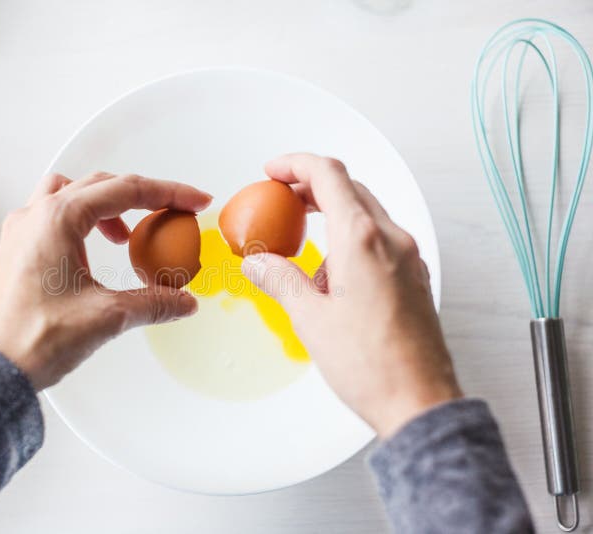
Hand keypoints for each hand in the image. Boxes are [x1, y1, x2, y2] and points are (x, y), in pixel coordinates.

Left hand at [0, 172, 211, 390]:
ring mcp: (21, 230)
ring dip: (105, 206)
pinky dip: (81, 221)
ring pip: (70, 193)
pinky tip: (92, 252)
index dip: (168, 194)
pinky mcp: (15, 249)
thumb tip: (186, 301)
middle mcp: (36, 214)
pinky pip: (52, 215)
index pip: (126, 190)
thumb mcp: (107, 316)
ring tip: (125, 237)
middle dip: (140, 196)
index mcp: (58, 218)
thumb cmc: (38, 336)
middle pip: (100, 185)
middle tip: (172, 214)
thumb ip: (153, 302)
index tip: (196, 202)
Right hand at [242, 154, 460, 437]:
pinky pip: (381, 241)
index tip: (273, 172)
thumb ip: (280, 279)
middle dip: (312, 188)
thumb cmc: (371, 364)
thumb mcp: (310, 318)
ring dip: (332, 217)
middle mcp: (392, 240)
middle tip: (282, 202)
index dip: (296, 165)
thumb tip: (257, 262)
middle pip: (350, 189)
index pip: (329, 175)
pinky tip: (333, 277)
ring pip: (367, 215)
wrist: (419, 402)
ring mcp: (409, 258)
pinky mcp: (414, 278)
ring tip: (304, 256)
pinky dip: (352, 241)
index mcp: (362, 239)